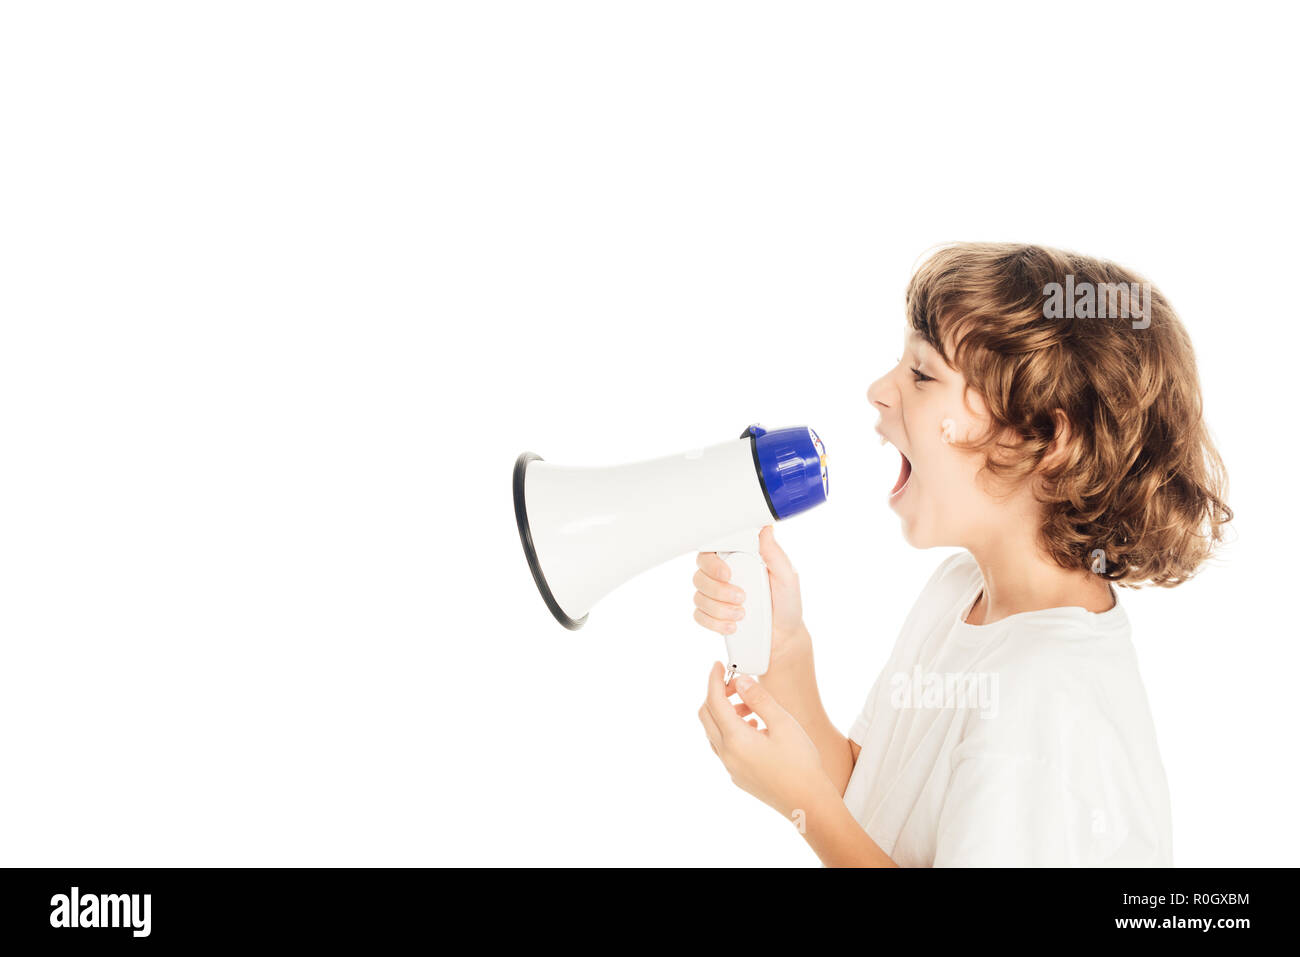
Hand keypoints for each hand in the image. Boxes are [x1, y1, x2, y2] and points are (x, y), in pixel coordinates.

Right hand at [693, 526, 806, 666]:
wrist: (784, 635)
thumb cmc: (787, 603)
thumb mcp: (787, 577)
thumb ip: (774, 553)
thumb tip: (766, 529)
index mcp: (738, 560)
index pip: (711, 552)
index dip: (712, 563)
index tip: (727, 575)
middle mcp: (723, 575)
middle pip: (699, 575)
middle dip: (718, 590)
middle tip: (741, 597)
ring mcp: (715, 596)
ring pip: (698, 597)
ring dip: (719, 608)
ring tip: (742, 614)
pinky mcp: (712, 615)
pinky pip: (699, 616)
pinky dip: (715, 622)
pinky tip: (733, 626)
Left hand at [697, 661, 832, 819]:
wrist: (808, 803)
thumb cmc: (801, 763)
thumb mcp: (783, 723)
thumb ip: (759, 699)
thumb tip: (739, 680)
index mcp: (735, 739)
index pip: (714, 701)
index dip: (713, 680)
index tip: (718, 665)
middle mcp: (726, 754)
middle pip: (706, 716)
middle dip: (717, 695)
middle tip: (736, 684)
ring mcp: (730, 768)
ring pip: (713, 732)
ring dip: (725, 713)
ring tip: (751, 708)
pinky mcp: (738, 776)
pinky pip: (723, 746)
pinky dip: (730, 730)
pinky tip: (756, 728)